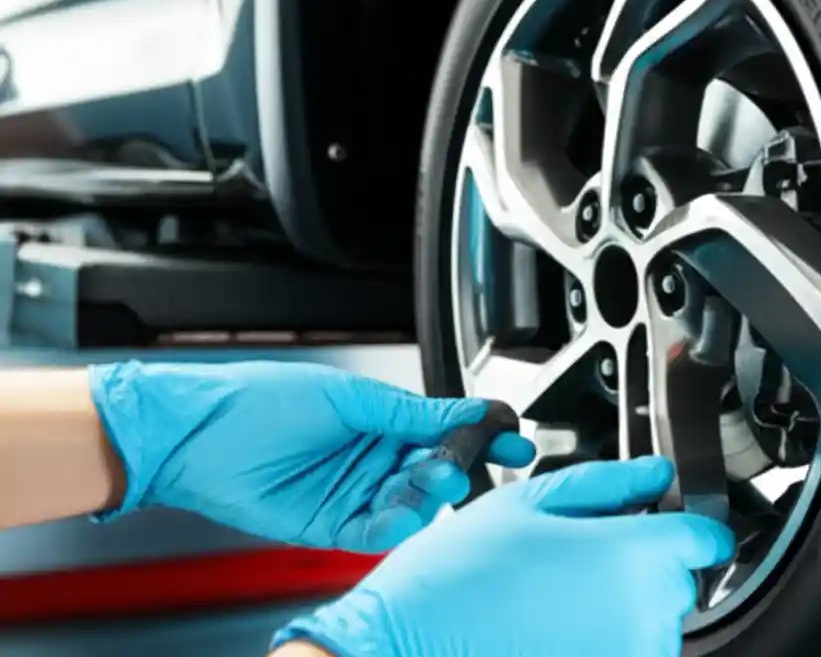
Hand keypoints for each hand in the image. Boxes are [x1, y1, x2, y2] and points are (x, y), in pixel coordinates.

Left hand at [89, 360, 533, 551]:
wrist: (197, 433)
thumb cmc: (261, 400)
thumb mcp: (349, 397)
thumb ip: (410, 413)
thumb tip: (467, 412)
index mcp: (383, 418)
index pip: (445, 430)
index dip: (481, 435)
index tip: (513, 437)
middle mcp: (374, 457)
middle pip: (435, 469)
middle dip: (457, 467)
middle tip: (464, 463)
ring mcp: (355, 492)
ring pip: (412, 503)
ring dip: (427, 497)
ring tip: (430, 483)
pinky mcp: (331, 526)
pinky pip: (375, 533)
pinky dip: (394, 528)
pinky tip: (403, 516)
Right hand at [273, 457, 735, 656]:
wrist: (406, 647)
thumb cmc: (458, 576)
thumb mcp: (528, 503)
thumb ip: (607, 484)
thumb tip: (657, 474)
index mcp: (634, 554)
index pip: (708, 537)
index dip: (686, 522)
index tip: (661, 522)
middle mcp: (646, 613)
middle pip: (679, 579)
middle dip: (641, 563)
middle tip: (575, 556)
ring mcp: (630, 656)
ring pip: (654, 621)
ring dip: (620, 606)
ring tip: (552, 595)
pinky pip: (625, 652)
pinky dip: (601, 640)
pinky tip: (550, 626)